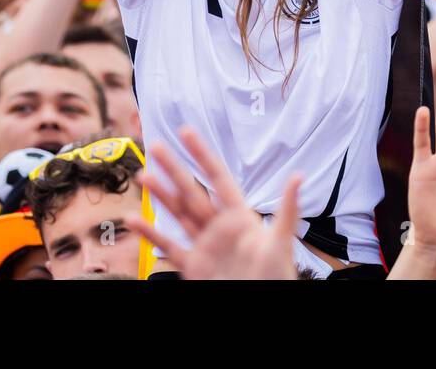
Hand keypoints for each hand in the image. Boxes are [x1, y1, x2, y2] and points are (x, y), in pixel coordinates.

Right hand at [126, 127, 299, 279]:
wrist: (260, 303)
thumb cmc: (276, 277)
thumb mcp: (281, 242)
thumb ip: (287, 209)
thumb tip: (298, 177)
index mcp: (240, 215)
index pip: (217, 178)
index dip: (201, 155)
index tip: (186, 132)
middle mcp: (219, 226)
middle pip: (192, 191)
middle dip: (174, 169)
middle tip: (157, 146)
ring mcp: (204, 245)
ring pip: (178, 214)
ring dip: (161, 196)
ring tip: (144, 177)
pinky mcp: (193, 265)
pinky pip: (168, 247)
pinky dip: (152, 235)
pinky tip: (136, 221)